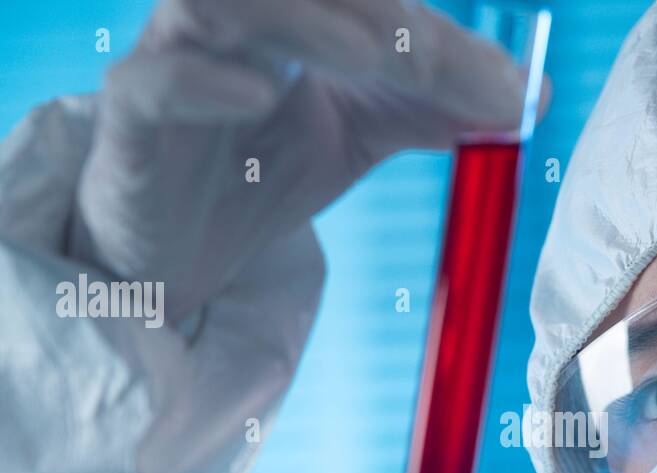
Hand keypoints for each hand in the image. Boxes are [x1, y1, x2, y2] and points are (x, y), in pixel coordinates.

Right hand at [68, 0, 534, 322]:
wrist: (175, 262)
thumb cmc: (254, 178)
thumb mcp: (356, 136)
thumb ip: (428, 110)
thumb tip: (527, 96)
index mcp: (284, 19)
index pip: (361, 2)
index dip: (427, 29)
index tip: (502, 84)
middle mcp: (225, 25)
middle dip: (377, 14)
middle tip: (437, 61)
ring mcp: (171, 65)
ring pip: (214, 4)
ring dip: (300, 21)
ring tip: (370, 57)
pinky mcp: (129, 123)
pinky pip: (152, 82)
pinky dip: (205, 81)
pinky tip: (263, 97)